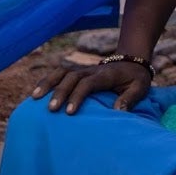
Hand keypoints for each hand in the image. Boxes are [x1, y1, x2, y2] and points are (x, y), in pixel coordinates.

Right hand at [31, 60, 151, 114]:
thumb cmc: (135, 79)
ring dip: (48, 83)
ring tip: (34, 97)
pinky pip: (60, 74)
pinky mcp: (77, 72)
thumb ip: (130, 98)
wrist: (132, 62)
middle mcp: (92, 70)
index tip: (70, 112)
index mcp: (106, 75)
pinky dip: (47, 81)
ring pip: (62, 72)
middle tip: (51, 109)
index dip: (78, 96)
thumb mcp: (141, 87)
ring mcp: (83, 70)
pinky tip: (36, 93)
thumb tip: (118, 111)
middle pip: (72, 77)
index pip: (88, 83)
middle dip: (60, 92)